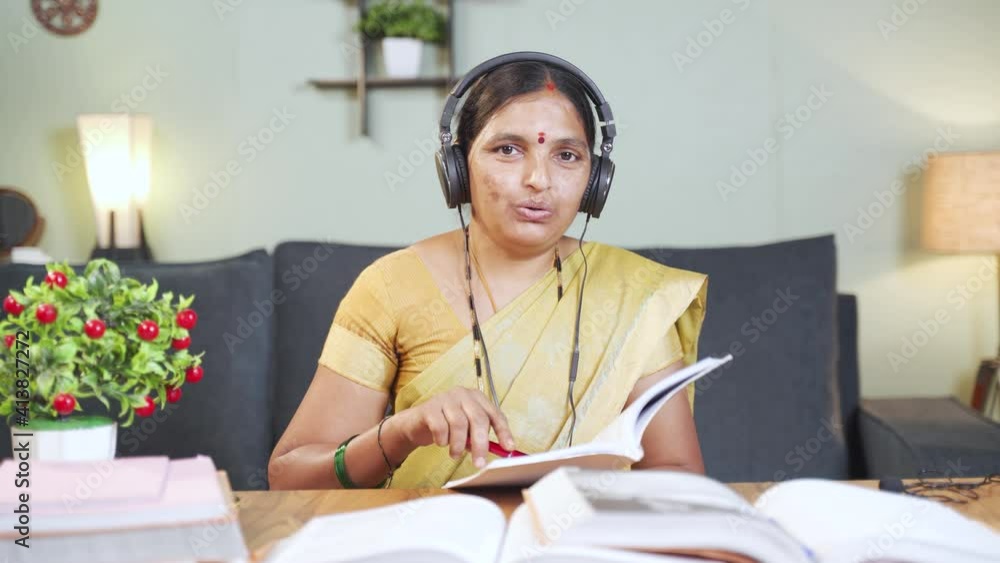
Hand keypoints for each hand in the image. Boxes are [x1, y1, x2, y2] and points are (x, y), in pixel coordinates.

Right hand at [392, 387, 515, 467]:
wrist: (416, 424)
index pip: (495, 414)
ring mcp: (446, 398)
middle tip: (478, 462)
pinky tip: (441, 442)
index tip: (509, 448)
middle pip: (478, 419)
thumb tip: (499, 451)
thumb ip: (480, 437)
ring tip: (455, 454)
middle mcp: (463, 394)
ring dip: (458, 445)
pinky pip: (440, 427)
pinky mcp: (430, 407)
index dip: (503, 432)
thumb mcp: (466, 431)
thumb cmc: (446, 426)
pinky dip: (442, 439)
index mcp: (476, 398)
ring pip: (459, 424)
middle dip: (480, 444)